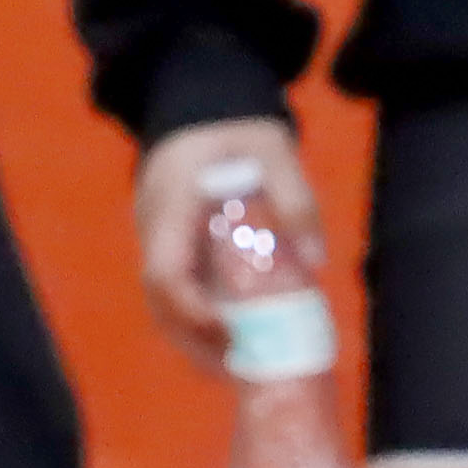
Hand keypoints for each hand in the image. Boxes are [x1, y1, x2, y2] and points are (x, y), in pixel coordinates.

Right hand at [135, 116, 323, 371]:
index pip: (166, 270)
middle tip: (242, 366)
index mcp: (175, 201)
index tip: (232, 332)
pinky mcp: (165, 242)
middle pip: (158, 299)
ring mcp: (153, 234)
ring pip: (160, 301)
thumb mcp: (274, 149)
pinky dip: (195, 320)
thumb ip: (294, 201)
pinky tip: (229, 337)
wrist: (197, 101)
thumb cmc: (235, 127)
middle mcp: (153, 223)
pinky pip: (170, 290)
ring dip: (193, 338)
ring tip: (239, 364)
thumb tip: (314, 264)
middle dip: (195, 339)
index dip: (195, 310)